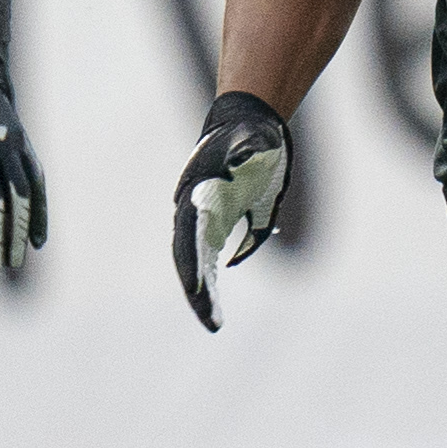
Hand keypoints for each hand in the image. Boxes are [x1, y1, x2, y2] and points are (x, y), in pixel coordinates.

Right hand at [171, 91, 291, 331]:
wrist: (248, 124)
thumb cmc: (253, 139)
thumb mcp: (257, 150)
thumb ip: (248, 167)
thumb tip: (240, 180)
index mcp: (201, 196)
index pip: (191, 237)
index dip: (192, 265)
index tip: (197, 290)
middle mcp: (194, 210)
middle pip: (189, 259)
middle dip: (197, 292)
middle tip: (212, 323)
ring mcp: (202, 218)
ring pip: (195, 262)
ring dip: (201, 293)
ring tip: (212, 322)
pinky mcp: (215, 222)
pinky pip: (208, 257)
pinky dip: (208, 281)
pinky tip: (213, 304)